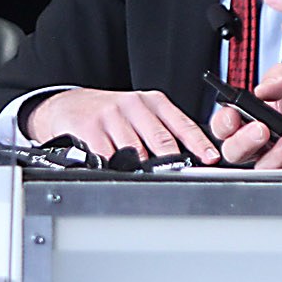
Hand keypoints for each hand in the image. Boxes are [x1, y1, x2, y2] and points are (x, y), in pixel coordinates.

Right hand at [24, 88, 220, 163]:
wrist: (70, 105)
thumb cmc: (110, 113)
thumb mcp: (139, 114)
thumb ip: (161, 131)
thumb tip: (189, 157)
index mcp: (152, 102)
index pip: (181, 123)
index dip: (198, 143)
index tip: (210, 158)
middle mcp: (133, 105)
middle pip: (160, 138)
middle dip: (174, 161)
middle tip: (183, 176)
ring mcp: (111, 115)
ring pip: (135, 150)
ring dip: (144, 168)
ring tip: (152, 179)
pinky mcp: (90, 127)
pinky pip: (107, 155)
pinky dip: (116, 167)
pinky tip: (120, 172)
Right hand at [210, 61, 281, 170]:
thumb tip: (261, 88)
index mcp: (260, 114)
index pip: (227, 123)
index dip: (224, 121)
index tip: (234, 115)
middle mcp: (267, 140)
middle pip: (235, 151)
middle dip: (244, 141)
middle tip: (262, 129)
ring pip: (264, 168)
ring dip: (277, 154)